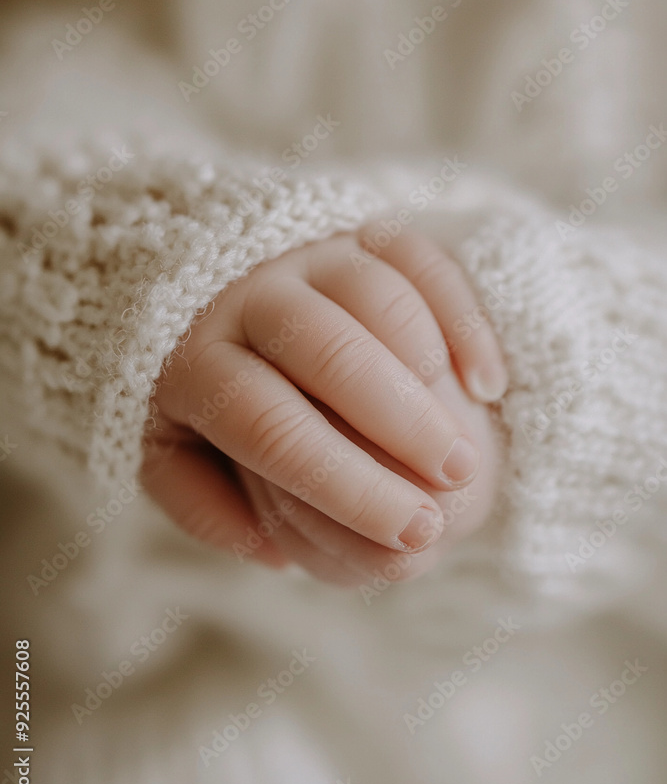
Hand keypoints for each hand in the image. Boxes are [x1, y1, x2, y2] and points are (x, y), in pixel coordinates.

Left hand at [142, 224, 507, 570]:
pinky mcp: (359, 231)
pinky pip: (421, 259)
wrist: (200, 285)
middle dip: (402, 425)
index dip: (345, 484)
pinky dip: (462, 317)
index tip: (412, 537)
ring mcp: (308, 254)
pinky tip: (486, 383)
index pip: (269, 426)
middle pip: (331, 352)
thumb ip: (202, 504)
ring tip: (469, 446)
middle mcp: (249, 294)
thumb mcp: (168, 452)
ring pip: (380, 296)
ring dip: (435, 374)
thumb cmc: (197, 392)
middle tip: (457, 485)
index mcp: (194, 358)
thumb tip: (272, 552)